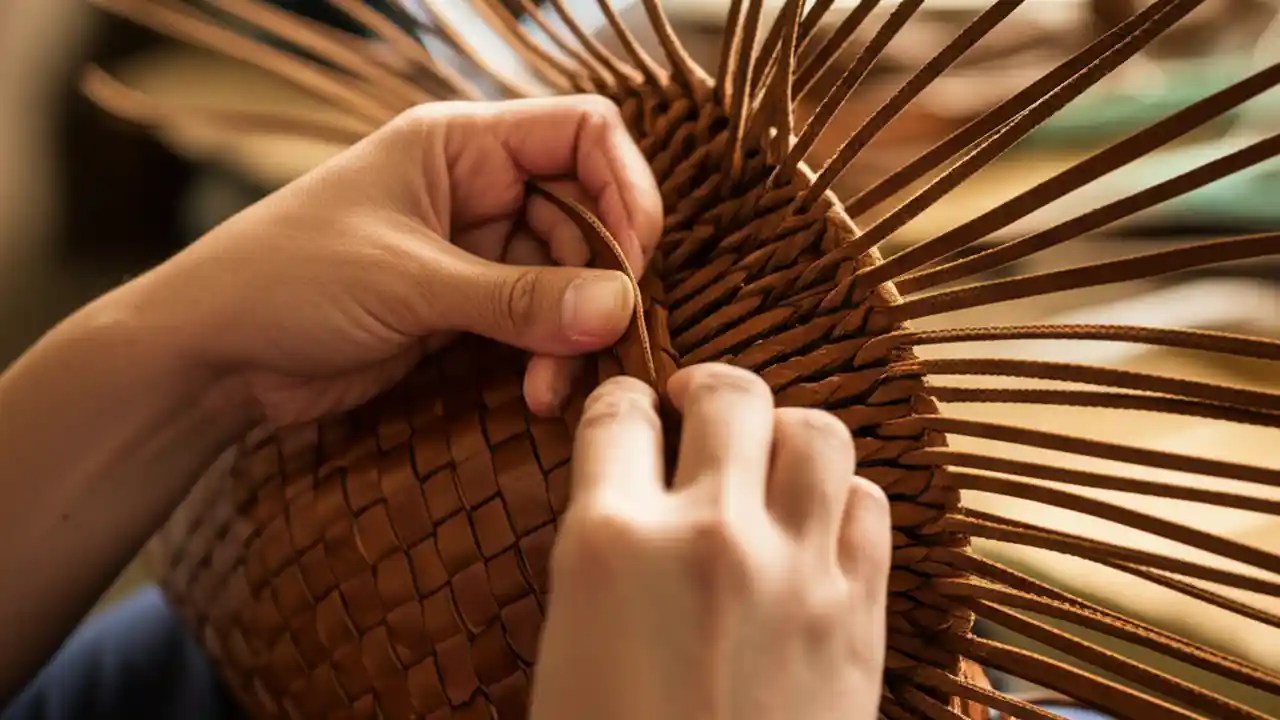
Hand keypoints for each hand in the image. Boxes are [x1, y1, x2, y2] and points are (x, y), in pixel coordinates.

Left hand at [127, 94, 661, 426]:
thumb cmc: (287, 282)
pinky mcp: (465, 306)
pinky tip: (536, 394)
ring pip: (568, 277)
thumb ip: (520, 297)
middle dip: (599, 280)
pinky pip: (536, 321)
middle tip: (599, 340)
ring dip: (572, 333)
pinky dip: (546, 356)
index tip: (636, 257)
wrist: (212, 354)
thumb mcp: (409, 284)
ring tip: (550, 387)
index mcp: (461, 144)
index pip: (583, 133)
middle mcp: (477, 187)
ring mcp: (474, 249)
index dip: (625, 187)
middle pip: (587, 212)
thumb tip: (620, 309)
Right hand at [531, 364, 891, 719]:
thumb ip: (600, 555)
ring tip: (767, 459)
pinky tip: (818, 522)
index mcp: (609, 546)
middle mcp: (708, 536)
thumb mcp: (567, 648)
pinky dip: (846, 499)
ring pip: (819, 432)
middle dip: (708, 391)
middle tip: (697, 413)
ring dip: (787, 433)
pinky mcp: (861, 615)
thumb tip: (626, 502)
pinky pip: (872, 507)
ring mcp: (797, 571)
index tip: (630, 415)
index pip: (617, 414)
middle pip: (731, 394)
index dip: (621, 403)